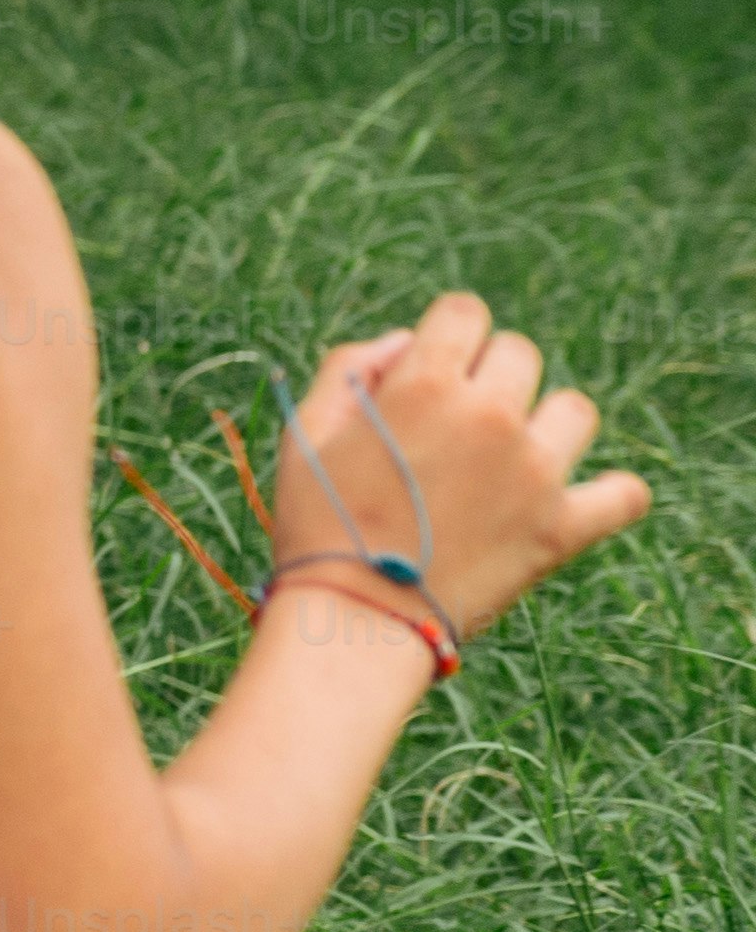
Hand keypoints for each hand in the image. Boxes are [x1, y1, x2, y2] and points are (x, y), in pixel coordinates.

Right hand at [268, 293, 648, 653]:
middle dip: (489, 376)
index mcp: (422, 386)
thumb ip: (349, 366)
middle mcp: (488, 416)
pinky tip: (576, 499)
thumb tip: (405, 344)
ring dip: (546, 424)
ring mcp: (535, 471)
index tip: (433, 370)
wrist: (355, 619)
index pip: (464, 312)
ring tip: (513, 460)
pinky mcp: (563, 527)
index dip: (446, 336)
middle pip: (520, 354)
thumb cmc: (318, 523)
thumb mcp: (305, 432)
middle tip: (457, 427)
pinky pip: (625, 493)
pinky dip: (610, 494)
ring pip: (574, 410)